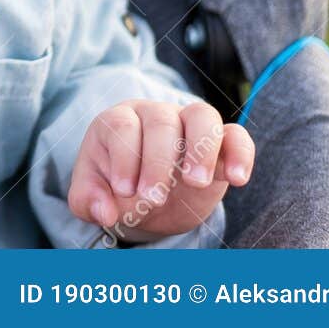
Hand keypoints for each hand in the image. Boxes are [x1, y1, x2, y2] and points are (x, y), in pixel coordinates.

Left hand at [67, 100, 253, 241]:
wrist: (147, 194)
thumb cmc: (118, 185)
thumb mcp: (92, 193)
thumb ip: (88, 199)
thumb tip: (103, 212)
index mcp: (119, 120)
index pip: (122, 126)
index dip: (123, 157)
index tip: (124, 191)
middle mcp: (155, 114)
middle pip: (161, 121)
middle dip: (157, 161)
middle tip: (153, 198)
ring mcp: (189, 124)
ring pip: (201, 115)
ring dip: (200, 148)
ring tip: (194, 183)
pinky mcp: (220, 144)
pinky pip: (235, 135)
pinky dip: (240, 152)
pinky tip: (236, 179)